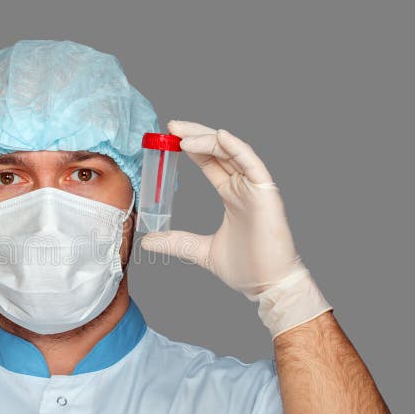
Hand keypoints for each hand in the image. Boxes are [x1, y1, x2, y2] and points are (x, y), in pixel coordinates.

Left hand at [141, 120, 330, 337]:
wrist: (267, 287)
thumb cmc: (246, 268)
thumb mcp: (200, 251)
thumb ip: (177, 242)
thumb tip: (148, 241)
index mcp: (232, 194)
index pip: (210, 161)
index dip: (192, 146)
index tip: (169, 137)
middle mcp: (244, 186)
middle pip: (219, 150)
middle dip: (195, 134)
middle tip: (170, 126)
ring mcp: (256, 188)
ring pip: (232, 151)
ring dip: (207, 139)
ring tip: (182, 135)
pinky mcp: (266, 193)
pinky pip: (251, 163)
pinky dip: (236, 148)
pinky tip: (218, 137)